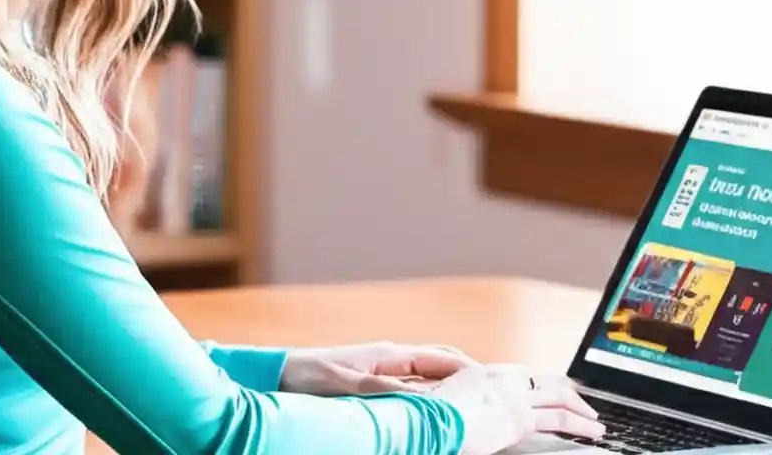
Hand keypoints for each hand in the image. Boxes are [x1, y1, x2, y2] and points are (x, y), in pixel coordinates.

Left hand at [278, 341, 478, 395]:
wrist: (277, 376)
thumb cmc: (307, 377)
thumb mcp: (348, 385)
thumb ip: (386, 390)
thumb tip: (427, 398)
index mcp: (389, 355)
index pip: (442, 358)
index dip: (471, 370)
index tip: (495, 384)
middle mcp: (390, 362)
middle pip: (440, 367)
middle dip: (467, 379)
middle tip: (494, 397)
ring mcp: (382, 374)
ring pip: (427, 382)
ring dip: (449, 391)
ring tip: (473, 408)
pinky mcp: (372, 388)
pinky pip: (410, 393)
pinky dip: (429, 401)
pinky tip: (435, 416)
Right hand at [427, 364, 604, 454]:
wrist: (428, 419)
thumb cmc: (427, 416)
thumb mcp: (442, 403)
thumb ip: (459, 404)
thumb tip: (460, 414)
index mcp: (482, 375)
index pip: (521, 376)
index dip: (540, 385)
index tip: (550, 391)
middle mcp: (502, 380)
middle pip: (544, 382)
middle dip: (568, 394)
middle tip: (583, 405)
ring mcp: (513, 398)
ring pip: (558, 399)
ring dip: (581, 411)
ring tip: (596, 423)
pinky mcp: (520, 419)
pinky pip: (559, 420)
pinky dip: (580, 424)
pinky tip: (591, 431)